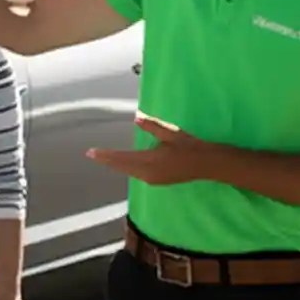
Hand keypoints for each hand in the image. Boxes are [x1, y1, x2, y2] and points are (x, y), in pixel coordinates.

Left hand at [85, 112, 217, 184]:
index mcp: (150, 161)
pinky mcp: (157, 180)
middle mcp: (148, 173)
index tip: (91, 152)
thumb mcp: (171, 133)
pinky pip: (136, 173)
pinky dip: (127, 167)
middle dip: (107, 160)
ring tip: (103, 157)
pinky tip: (123, 163)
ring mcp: (153, 179)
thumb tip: (137, 118)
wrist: (208, 164)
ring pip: (129, 171)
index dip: (105, 155)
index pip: (122, 158)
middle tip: (92, 154)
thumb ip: (152, 127)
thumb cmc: (190, 146)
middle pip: (122, 166)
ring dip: (117, 164)